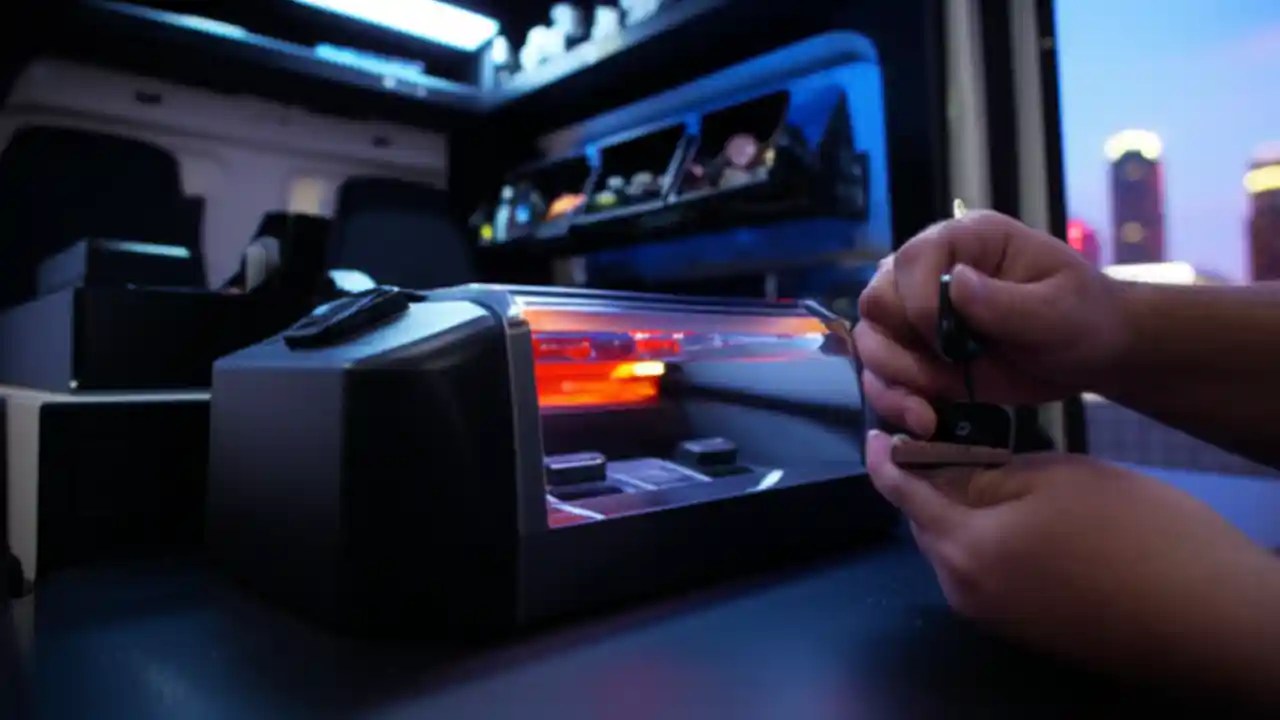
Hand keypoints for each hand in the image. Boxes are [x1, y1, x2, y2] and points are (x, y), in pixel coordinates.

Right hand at [855, 210, 1126, 436]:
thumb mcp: (1058, 309)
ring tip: (928, 414)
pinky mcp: (919, 356)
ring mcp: (918, 316)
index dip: (918, 302)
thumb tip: (957, 283)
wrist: (1089, 355)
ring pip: (871, 343)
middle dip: (900, 347)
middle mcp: (930, 273)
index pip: (911, 260)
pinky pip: (883, 377)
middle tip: (945, 375)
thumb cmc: (1082, 318)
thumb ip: (1007, 301)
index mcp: (965, 242)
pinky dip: (896, 402)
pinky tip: (926, 422)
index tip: (948, 341)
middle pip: (877, 302)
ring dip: (893, 382)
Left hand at [866, 431, 1279, 700]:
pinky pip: (984, 576)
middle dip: (925, 486)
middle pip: (926, 527)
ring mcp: (995, 618)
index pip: (902, 495)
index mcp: (962, 547)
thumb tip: (947, 474)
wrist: (1206, 615)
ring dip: (957, 516)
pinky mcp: (1026, 631)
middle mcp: (963, 590)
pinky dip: (984, 543)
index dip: (886, 460)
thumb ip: (987, 475)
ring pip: (954, 552)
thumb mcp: (1055, 477)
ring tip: (982, 475)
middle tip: (941, 445)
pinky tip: (1016, 520)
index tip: (879, 434)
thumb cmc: (1134, 530)